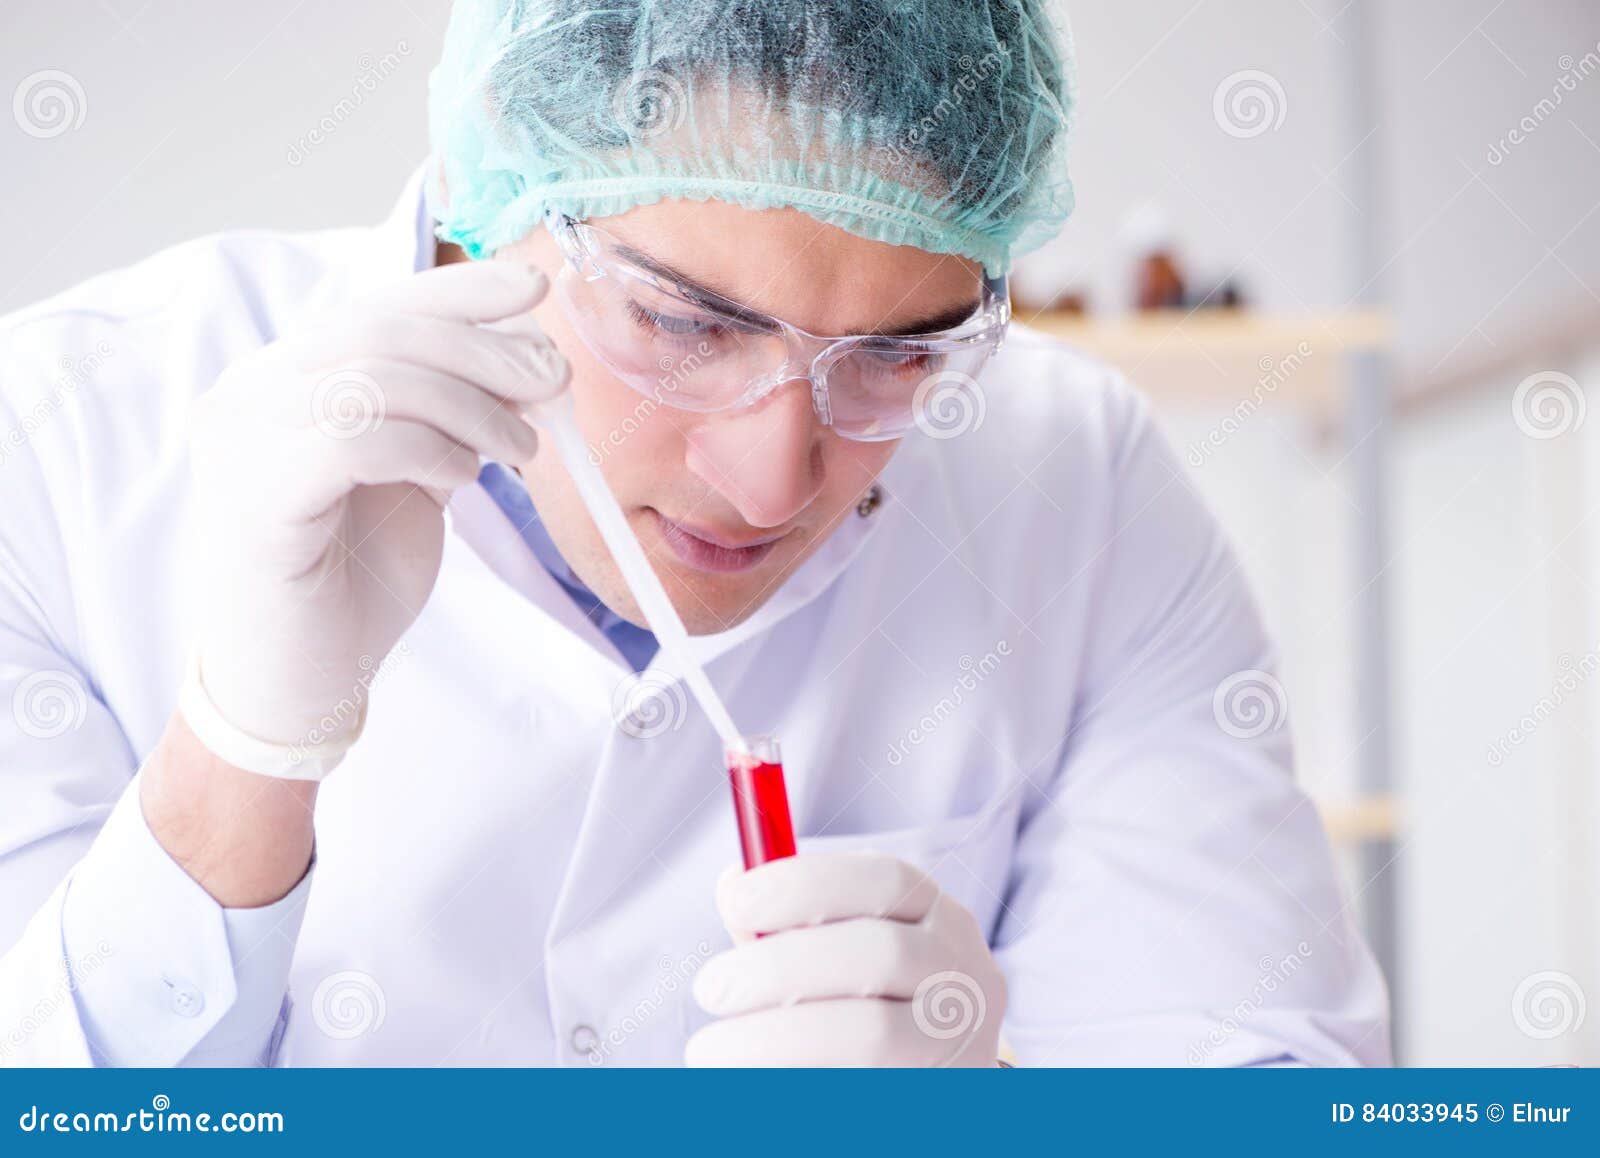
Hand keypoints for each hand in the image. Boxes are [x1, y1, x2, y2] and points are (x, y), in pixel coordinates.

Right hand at [186, 260, 567, 755]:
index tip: (533, 289)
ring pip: (373, 378)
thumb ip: (447, 412)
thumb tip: (526, 355)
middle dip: (483, 351)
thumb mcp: (416, 473)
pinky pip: (355, 438)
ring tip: (512, 450)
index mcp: (282, 377)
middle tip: (549, 387)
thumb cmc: (352, 581)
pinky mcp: (254, 496)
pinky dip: (425, 449)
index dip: (459, 293)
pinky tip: (457, 479)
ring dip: (469, 407)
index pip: (375, 307)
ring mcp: (240, 441)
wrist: (299, 683)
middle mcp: (248, 394)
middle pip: (379, 331)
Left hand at [686, 852, 1006, 1066]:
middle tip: (710, 988)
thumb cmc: (870, 1002)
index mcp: (940, 920)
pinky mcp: (941, 1102)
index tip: (735, 902)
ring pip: (872, 1035)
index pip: (886, 880)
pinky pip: (859, 1088)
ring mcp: (960, 1047)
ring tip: (708, 1051)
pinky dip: (796, 1081)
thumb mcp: (839, 948)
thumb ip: (788, 919)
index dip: (805, 884)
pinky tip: (749, 1084)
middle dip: (779, 966)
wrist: (935, 1084)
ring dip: (775, 1037)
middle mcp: (963, 977)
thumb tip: (734, 884)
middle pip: (878, 953)